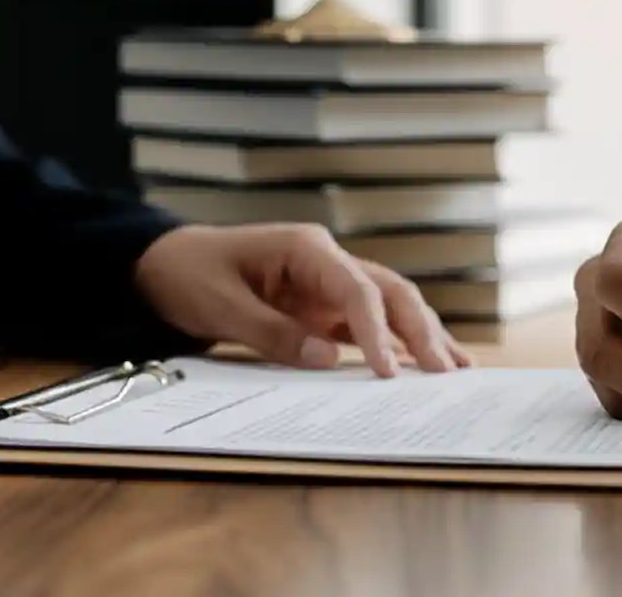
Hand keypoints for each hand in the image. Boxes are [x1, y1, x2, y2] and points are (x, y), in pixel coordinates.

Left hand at [134, 223, 471, 376]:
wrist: (165, 265)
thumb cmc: (189, 275)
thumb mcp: (219, 306)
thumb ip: (271, 332)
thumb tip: (327, 358)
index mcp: (305, 249)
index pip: (356, 288)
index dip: (377, 330)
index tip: (387, 371)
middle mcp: (327, 262)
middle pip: (389, 291)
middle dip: (420, 330)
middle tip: (445, 372)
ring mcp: (329, 284)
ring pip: (390, 304)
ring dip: (422, 335)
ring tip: (457, 369)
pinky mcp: (325, 307)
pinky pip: (371, 323)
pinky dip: (400, 343)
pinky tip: (427, 363)